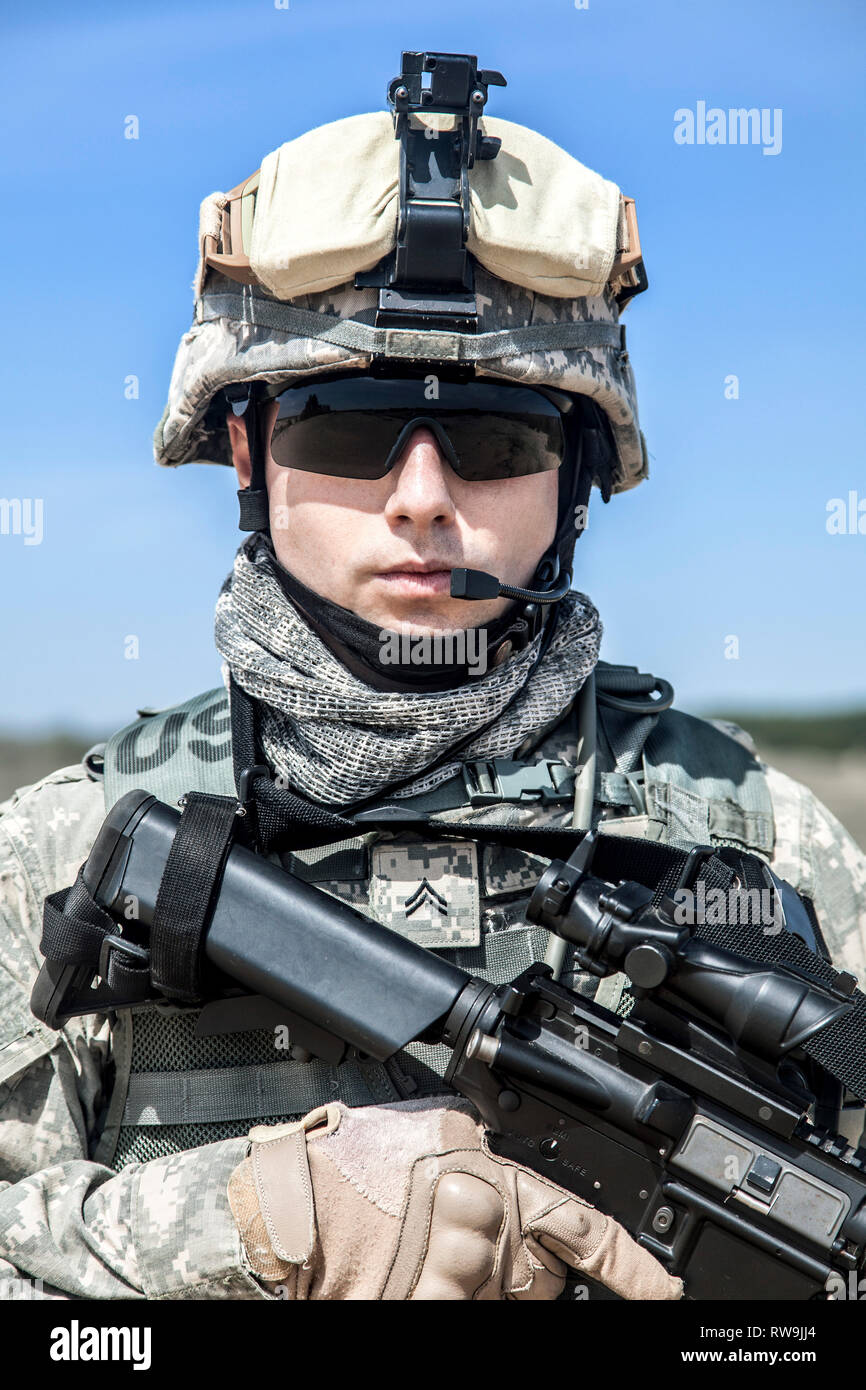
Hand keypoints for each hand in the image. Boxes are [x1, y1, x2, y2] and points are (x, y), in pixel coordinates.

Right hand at [228, 1098, 682, 1300]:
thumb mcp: (444, 1136)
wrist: (294, 1204)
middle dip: (517, 1268)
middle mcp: (496, 1244)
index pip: (592, 1235)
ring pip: (500, 1301)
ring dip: (472, 1285)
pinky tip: (412, 1273)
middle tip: (460, 1236)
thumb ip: (490, 1165)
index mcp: (504, 1188)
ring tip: (415, 1250)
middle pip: (542, 1281)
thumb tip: (509, 1186)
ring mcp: (468, 1285)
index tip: (669, 1294)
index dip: (637, 1272)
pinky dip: (444, 1295)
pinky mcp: (435, 1309)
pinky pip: (467, 1308)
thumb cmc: (357, 1164)